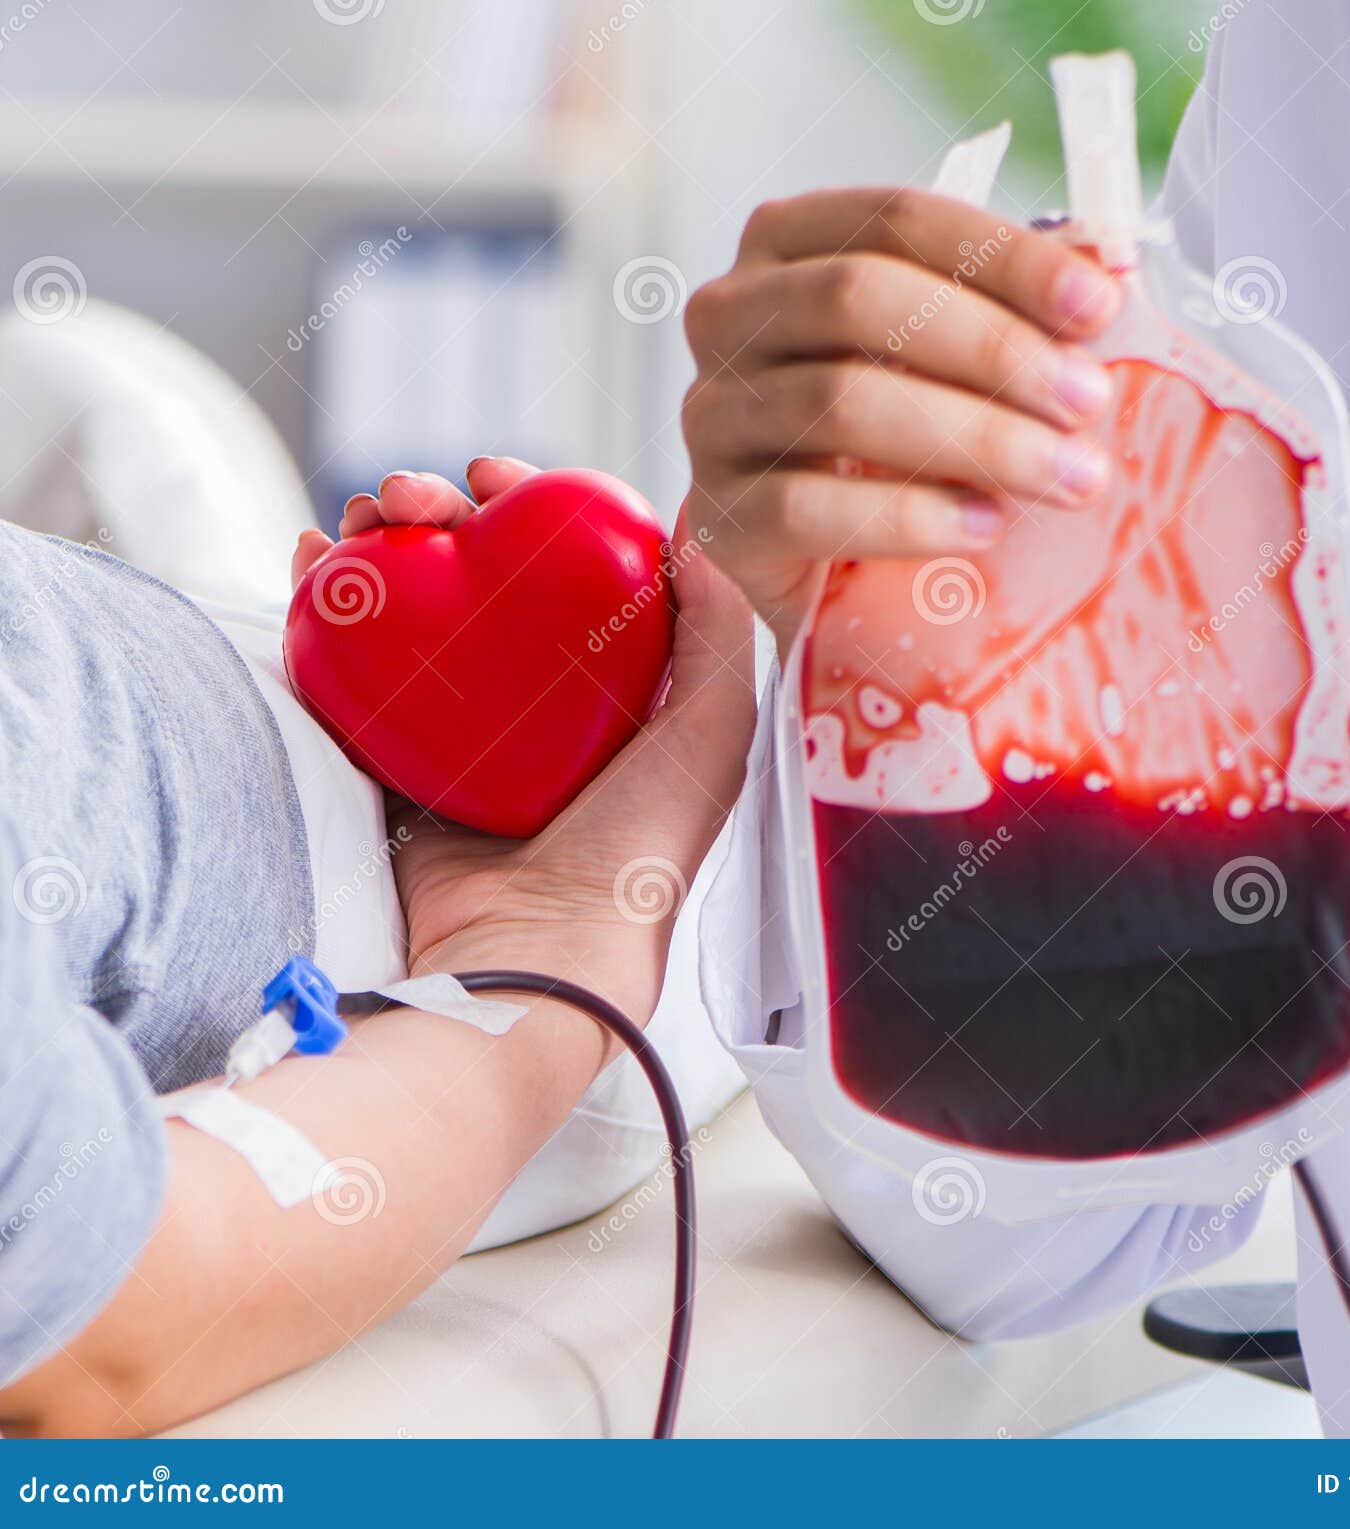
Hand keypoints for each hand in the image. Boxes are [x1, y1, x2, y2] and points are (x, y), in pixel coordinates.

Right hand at [291, 458, 756, 1018]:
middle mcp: (537, 709)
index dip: (532, 508)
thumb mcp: (712, 733)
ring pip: (414, 611)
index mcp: (612, 694)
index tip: (498, 475)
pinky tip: (310, 562)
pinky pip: (357, 672)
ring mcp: (463, 737)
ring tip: (352, 519)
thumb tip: (695, 528)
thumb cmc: (637, 849)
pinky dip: (329, 610)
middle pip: (481, 578)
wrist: (537, 953)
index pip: (567, 571)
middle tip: (404, 493)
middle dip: (438, 515)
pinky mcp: (397, 769)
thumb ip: (719, 633)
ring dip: (378, 547)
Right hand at [681, 187, 1122, 658]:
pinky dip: (907, 517)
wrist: (826, 570)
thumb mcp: (945, 361)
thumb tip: (1103, 275)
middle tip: (1087, 403)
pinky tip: (983, 528)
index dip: (1005, 257)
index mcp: (786, 243)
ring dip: (973, 437)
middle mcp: (730, 314)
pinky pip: (805, 508)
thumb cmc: (896, 444)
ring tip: (1064, 478)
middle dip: (992, 349)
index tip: (1098, 309)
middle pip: (860, 299)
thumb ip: (1002, 309)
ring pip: (840, 402)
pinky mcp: (717, 514)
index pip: (897, 219)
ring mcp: (711, 415)